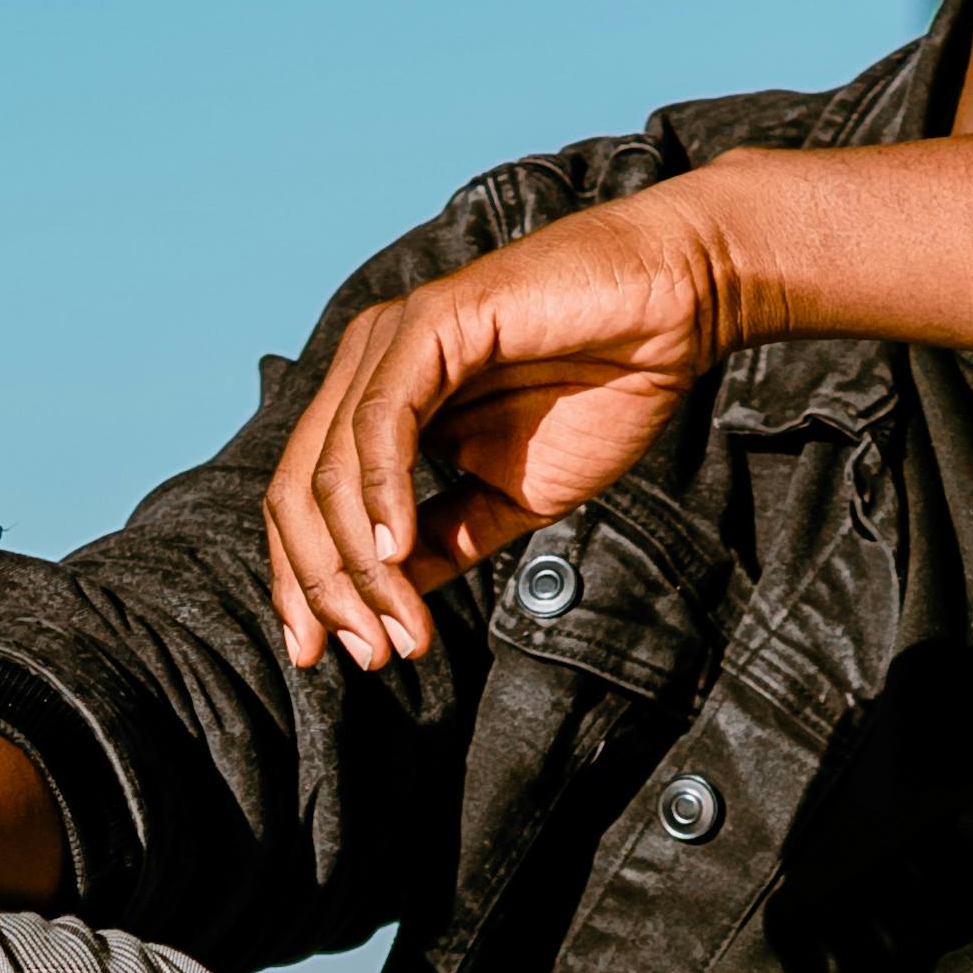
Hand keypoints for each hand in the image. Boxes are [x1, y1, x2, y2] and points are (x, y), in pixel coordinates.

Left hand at [264, 184, 757, 672]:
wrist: (672, 317)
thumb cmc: (599, 391)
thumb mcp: (510, 498)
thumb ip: (443, 540)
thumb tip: (382, 602)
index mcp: (375, 403)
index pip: (304, 501)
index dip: (303, 582)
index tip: (326, 655)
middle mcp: (366, 367)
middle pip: (299, 491)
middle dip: (320, 586)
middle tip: (363, 654)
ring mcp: (391, 339)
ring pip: (334, 467)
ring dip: (359, 563)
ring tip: (394, 629)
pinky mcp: (430, 320)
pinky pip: (382, 421)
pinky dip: (384, 494)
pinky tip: (398, 551)